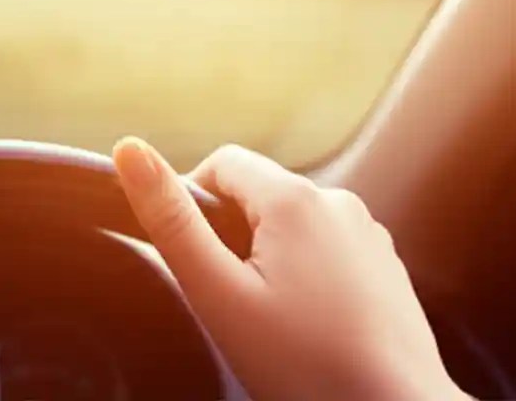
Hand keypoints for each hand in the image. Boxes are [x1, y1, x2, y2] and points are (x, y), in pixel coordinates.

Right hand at [113, 138, 468, 400]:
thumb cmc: (305, 366)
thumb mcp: (218, 294)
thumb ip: (172, 220)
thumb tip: (128, 150)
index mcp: (294, 199)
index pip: (222, 162)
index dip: (191, 201)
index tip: (190, 258)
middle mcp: (339, 202)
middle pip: (259, 195)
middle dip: (232, 237)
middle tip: (227, 301)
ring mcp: (370, 234)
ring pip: (294, 226)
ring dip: (269, 258)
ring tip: (269, 321)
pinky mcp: (387, 268)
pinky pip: (329, 252)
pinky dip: (307, 278)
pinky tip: (307, 328)